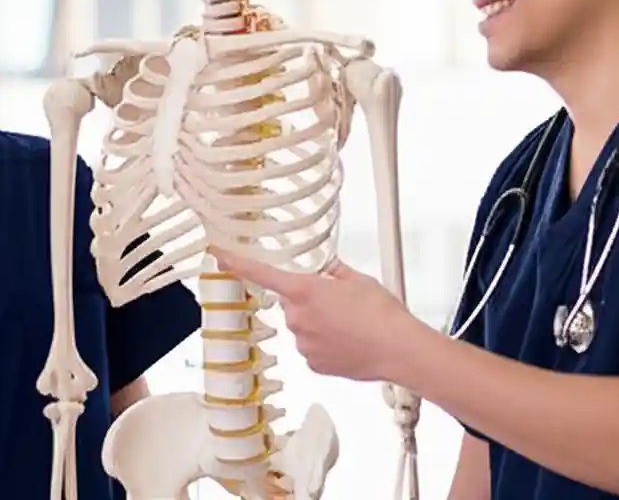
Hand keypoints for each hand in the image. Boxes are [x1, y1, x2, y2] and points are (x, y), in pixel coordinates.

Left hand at [214, 250, 417, 382]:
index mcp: (305, 291)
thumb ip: (332, 270)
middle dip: (307, 299)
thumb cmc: (382, 314)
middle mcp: (298, 318)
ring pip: (301, 326)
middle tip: (337, 303)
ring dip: (317, 322)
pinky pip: (310, 347)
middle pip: (289, 302)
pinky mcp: (312, 363)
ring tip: (349, 324)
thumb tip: (324, 266)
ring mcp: (303, 343)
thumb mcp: (357, 279)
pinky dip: (324, 342)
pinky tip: (346, 341)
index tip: (218, 255)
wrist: (399, 350)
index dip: (235, 262)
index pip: (260, 273)